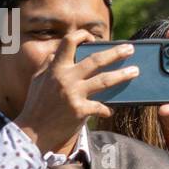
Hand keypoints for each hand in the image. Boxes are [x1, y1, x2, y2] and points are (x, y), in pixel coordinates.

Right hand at [15, 30, 136, 149]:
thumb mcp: (38, 81)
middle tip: (130, 49)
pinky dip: (106, 109)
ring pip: (104, 80)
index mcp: (55, 68)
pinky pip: (100, 107)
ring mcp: (73, 94)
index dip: (82, 36)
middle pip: (95, 60)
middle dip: (115, 53)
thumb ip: (48, 65)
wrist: (32, 132)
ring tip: (135, 71)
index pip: (69, 43)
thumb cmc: (36, 105)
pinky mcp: (80, 110)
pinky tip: (110, 111)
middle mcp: (65, 78)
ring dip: (122, 75)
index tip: (93, 38)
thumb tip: (56, 54)